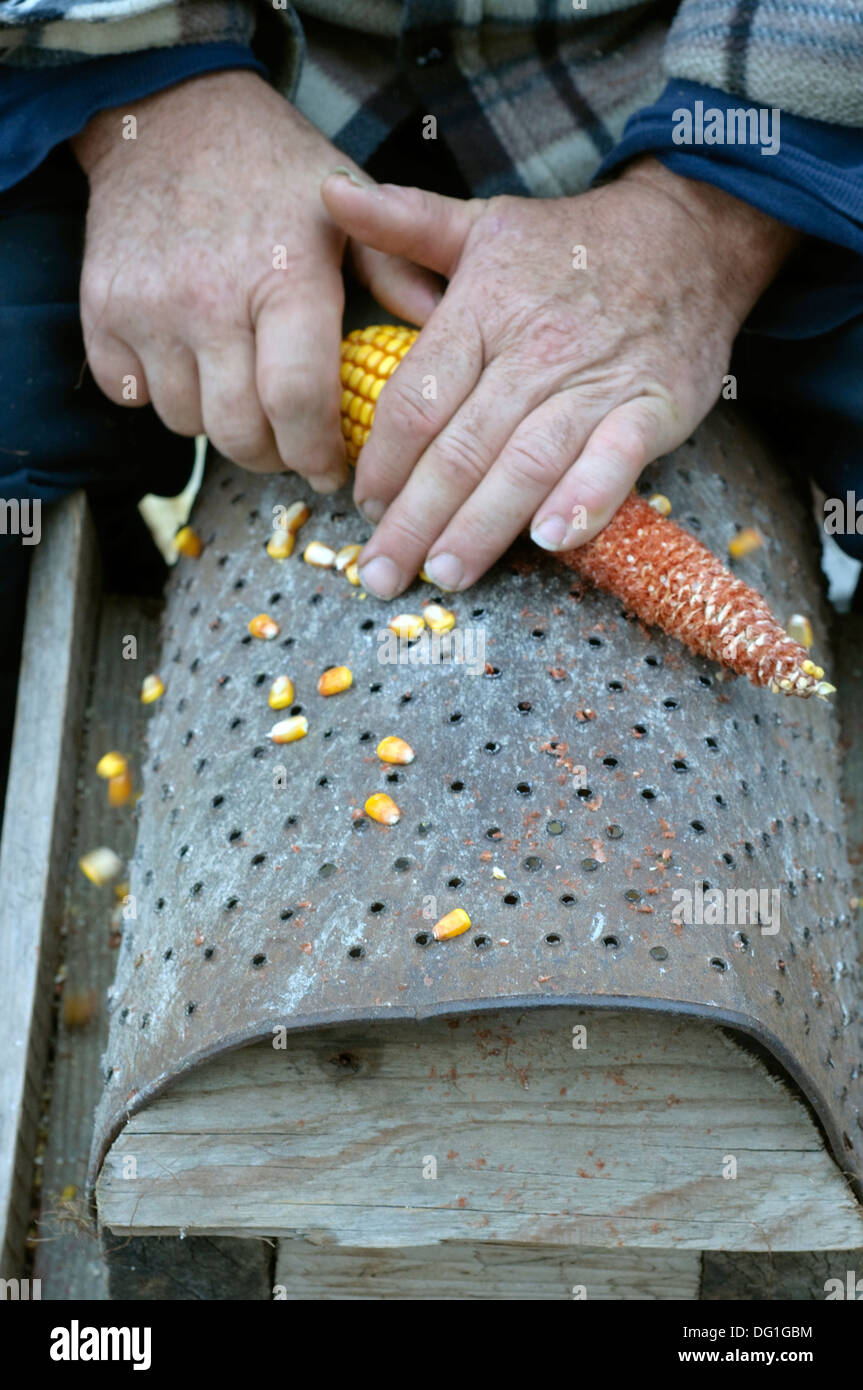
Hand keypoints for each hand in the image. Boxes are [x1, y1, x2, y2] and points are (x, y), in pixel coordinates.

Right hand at [71, 71, 438, 484]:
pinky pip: (131, 396)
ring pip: (187, 423)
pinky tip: (189, 365)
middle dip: (273, 453)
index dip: (317, 454)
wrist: (171, 116)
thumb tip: (453, 338)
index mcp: (285, 278)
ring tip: (241, 392)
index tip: (330, 469)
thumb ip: (400, 276)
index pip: (298, 405)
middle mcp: (211, 300)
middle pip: (241, 433)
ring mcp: (148, 309)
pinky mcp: (102, 312)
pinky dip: (159, 395)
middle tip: (289, 441)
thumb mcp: (349, 212)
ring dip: (218, 424)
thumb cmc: (274, 171)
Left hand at [322, 158, 798, 592]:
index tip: (363, 508)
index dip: (385, 461)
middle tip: (383, 575)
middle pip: (461, 447)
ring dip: (482, 526)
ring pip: (526, 463)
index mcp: (483, 308)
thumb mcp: (482, 223)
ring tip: (445, 575)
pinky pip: (615, 458)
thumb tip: (326, 196)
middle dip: (415, 518)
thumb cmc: (571, 245)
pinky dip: (586, 498)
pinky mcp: (653, 405)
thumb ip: (403, 224)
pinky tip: (552, 540)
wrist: (688, 235)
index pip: (417, 399)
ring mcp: (596, 380)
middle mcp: (534, 348)